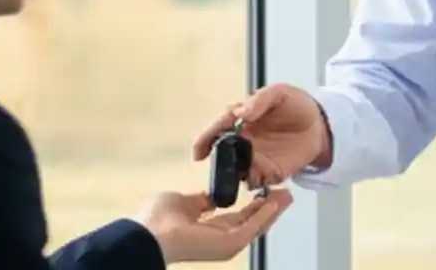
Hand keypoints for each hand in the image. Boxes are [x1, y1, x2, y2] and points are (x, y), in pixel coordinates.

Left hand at [137, 190, 291, 263]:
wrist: (149, 234)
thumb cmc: (156, 220)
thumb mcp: (182, 201)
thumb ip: (200, 201)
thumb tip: (210, 198)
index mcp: (207, 230)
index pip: (237, 218)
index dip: (253, 205)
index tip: (265, 191)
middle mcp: (219, 239)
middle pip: (252, 222)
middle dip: (269, 207)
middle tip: (284, 193)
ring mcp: (225, 244)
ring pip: (257, 225)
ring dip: (273, 210)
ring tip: (287, 195)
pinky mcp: (230, 244)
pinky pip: (254, 227)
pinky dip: (267, 213)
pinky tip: (275, 200)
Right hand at [193, 83, 332, 186]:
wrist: (320, 124)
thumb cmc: (295, 105)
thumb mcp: (279, 93)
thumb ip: (260, 100)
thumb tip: (240, 113)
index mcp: (240, 121)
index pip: (217, 130)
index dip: (205, 140)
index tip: (199, 152)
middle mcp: (242, 142)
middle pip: (223, 155)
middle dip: (220, 161)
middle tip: (224, 163)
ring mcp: (255, 159)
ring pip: (236, 171)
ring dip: (237, 173)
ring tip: (246, 170)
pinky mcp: (269, 173)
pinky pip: (256, 182)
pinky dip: (254, 183)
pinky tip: (260, 179)